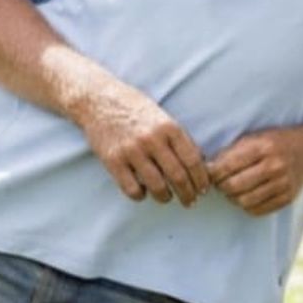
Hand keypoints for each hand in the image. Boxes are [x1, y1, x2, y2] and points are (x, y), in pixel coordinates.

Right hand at [76, 82, 209, 206]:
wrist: (98, 100)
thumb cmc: (135, 108)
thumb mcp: (163, 116)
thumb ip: (178, 137)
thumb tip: (198, 162)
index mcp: (169, 127)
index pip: (193, 160)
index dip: (201, 179)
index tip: (204, 189)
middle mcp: (153, 140)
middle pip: (178, 176)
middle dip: (188, 194)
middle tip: (191, 202)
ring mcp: (132, 151)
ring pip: (157, 186)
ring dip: (166, 197)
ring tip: (167, 198)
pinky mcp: (113, 161)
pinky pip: (132, 189)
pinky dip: (141, 195)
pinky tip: (143, 192)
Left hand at [209, 128, 302, 216]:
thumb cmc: (274, 143)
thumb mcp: (254, 138)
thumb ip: (231, 152)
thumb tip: (206, 170)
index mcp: (264, 147)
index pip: (227, 166)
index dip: (212, 173)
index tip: (210, 173)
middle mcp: (275, 166)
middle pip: (234, 186)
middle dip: (221, 187)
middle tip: (220, 183)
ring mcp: (283, 184)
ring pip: (244, 201)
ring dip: (232, 198)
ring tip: (233, 190)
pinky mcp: (287, 198)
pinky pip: (257, 210)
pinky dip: (246, 205)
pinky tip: (247, 195)